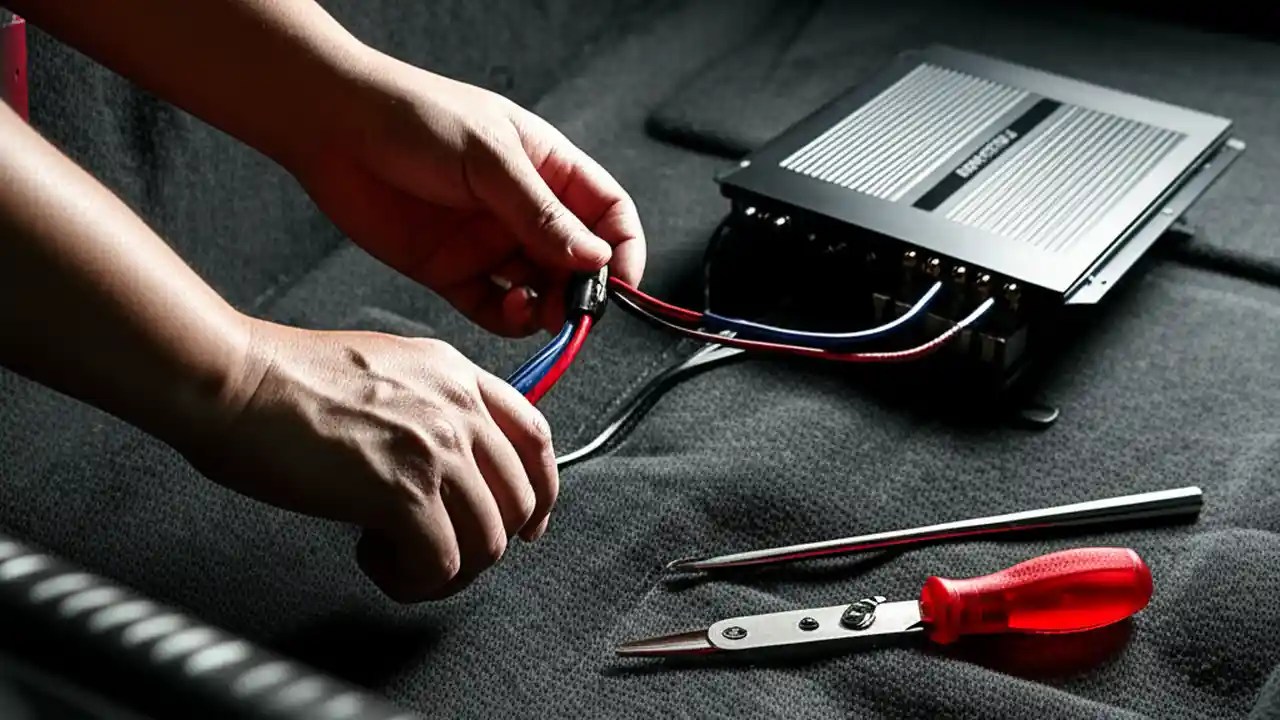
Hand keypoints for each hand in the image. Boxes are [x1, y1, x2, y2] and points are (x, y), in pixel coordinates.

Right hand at [180, 318, 558, 601]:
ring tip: (399, 560)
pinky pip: (440, 566)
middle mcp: (457, 408)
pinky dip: (413, 580)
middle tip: (437, 551)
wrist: (232, 379)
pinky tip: (375, 560)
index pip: (535, 437)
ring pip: (486, 543)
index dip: (540, 491)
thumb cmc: (283, 379)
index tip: (526, 524)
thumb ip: (429, 404)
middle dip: (482, 542)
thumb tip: (446, 463)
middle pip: (518, 501)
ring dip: (447, 569)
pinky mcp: (402, 492)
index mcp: (455, 374)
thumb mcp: (384, 369)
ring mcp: (435, 449)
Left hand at [292, 52, 645, 336]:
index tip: (622, 282)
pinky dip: (508, 319)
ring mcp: (489, 243)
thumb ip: (542, 215)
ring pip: (539, 291)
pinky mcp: (452, 271)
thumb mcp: (490, 160)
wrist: (332, 127)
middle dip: (584, 289)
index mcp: (547, 169)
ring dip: (548, 309)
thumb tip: (596, 258)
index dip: (623, 249)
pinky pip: (493, 308)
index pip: (607, 213)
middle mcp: (524, 210)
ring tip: (540, 311)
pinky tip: (509, 309)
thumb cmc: (414, 118)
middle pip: (577, 262)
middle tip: (578, 309)